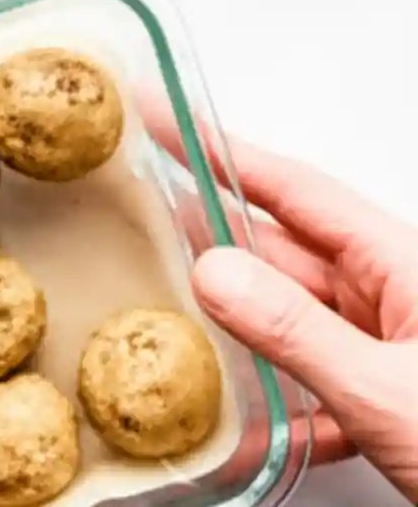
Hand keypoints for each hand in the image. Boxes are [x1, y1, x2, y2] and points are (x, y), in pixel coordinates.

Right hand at [142, 98, 417, 501]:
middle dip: (210, 229)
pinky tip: (247, 422)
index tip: (163, 111)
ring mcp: (387, 347)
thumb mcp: (385, 388)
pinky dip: (275, 399)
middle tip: (140, 210)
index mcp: (402, 265)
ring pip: (291, 315)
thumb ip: (296, 331)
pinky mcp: (384, 398)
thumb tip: (217, 273)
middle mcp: (393, 295)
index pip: (292, 188)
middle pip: (281, 248)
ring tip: (170, 312)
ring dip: (234, 321)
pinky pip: (313, 380)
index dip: (219, 147)